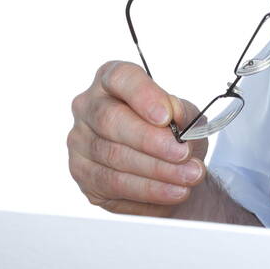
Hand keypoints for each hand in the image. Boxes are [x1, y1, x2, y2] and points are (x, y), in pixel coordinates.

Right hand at [68, 60, 207, 216]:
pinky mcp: (83, 174)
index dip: (143, 95)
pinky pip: (114, 185)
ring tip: (188, 176)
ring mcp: (81, 141)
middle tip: (182, 153)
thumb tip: (175, 113)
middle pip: (110, 119)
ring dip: (157, 170)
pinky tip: (173, 191)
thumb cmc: (172, 138)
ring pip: (113, 156)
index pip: (120, 77)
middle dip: (151, 140)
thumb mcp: (187, 120)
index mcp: (111, 81)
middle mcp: (88, 107)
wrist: (170, 173)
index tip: (166, 116)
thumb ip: (183, 113)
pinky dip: (149, 190)